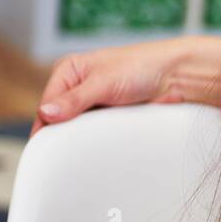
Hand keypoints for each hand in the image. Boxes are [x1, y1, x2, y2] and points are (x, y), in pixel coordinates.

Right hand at [31, 35, 220, 135]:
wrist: (176, 76)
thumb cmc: (142, 67)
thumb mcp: (104, 83)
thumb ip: (75, 99)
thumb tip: (46, 113)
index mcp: (69, 70)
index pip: (47, 104)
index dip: (46, 125)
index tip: (44, 146)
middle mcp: (78, 86)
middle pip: (59, 118)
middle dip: (61, 133)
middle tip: (62, 154)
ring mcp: (94, 102)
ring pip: (76, 127)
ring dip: (80, 137)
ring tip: (82, 150)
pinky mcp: (109, 114)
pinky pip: (95, 131)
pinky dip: (95, 138)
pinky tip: (97, 147)